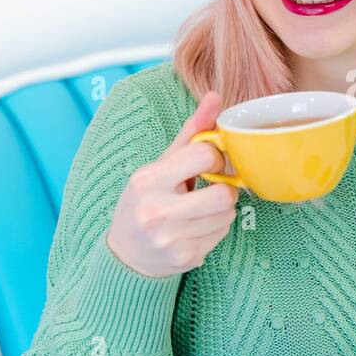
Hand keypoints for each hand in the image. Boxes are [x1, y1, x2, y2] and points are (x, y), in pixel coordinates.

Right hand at [106, 91, 240, 277]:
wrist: (127, 254)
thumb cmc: (147, 200)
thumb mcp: (161, 164)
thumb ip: (191, 132)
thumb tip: (216, 96)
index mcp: (148, 180)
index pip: (205, 155)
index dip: (215, 158)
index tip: (207, 164)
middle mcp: (156, 211)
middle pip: (224, 194)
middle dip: (224, 189)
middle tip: (210, 189)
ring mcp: (171, 239)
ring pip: (228, 214)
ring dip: (221, 210)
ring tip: (199, 209)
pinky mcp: (185, 258)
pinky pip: (223, 234)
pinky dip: (216, 228)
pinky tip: (196, 228)